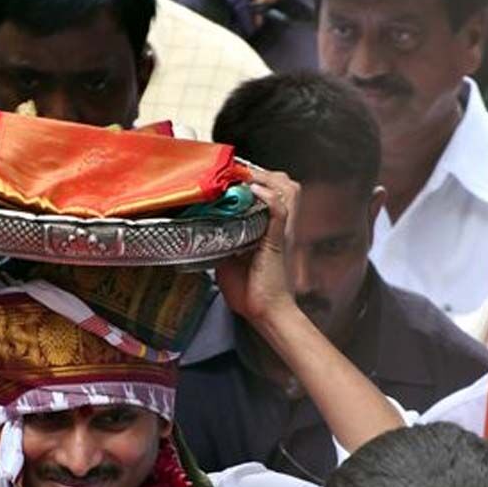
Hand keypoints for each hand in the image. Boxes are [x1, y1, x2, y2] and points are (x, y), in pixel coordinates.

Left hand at [216, 169, 298, 325]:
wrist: (265, 313)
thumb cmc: (251, 292)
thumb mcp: (229, 259)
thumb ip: (221, 240)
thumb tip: (200, 230)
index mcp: (270, 228)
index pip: (272, 190)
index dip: (256, 177)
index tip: (233, 173)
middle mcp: (280, 226)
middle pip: (285, 183)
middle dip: (262, 173)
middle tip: (239, 174)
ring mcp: (281, 232)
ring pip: (287, 190)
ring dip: (266, 179)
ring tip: (246, 178)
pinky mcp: (278, 241)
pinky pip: (280, 211)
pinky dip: (268, 197)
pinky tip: (255, 191)